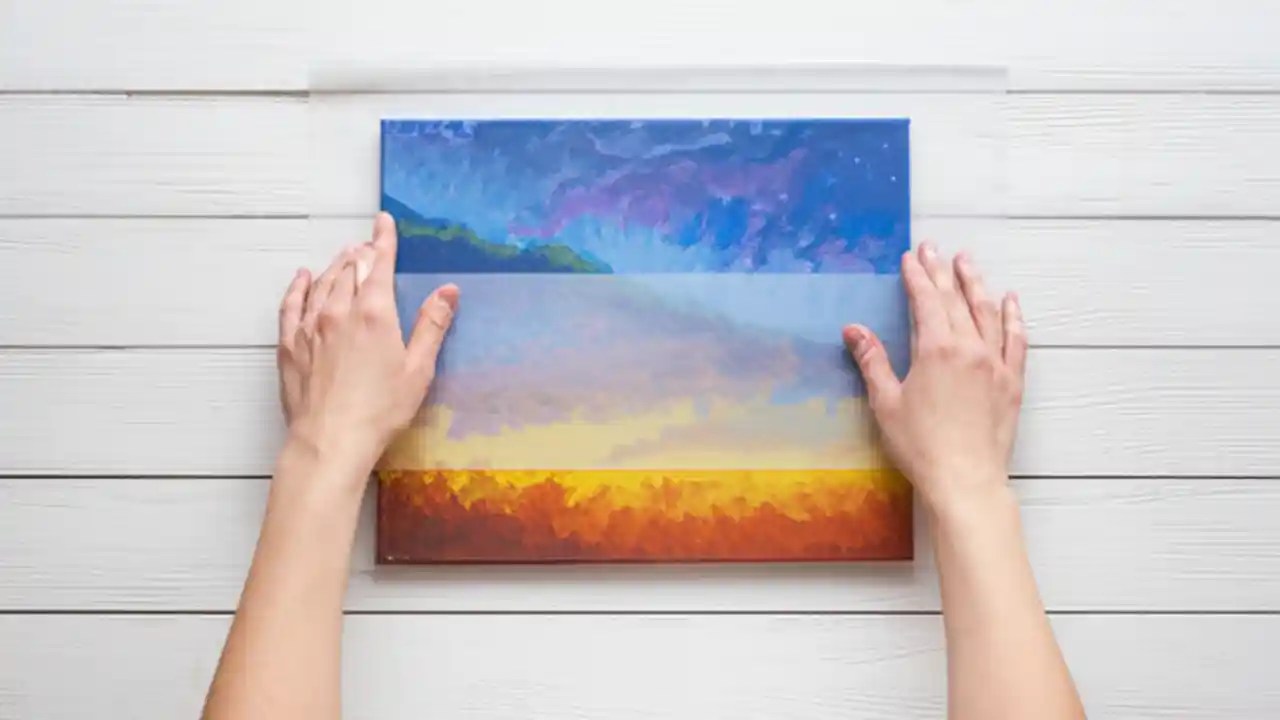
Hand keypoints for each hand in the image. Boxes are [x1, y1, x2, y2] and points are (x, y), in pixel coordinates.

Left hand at [276, 213, 458, 478]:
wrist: (330, 440)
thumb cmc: (381, 410)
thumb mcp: (418, 369)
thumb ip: (432, 325)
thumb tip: (448, 291)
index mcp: (375, 313)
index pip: (379, 264)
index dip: (383, 239)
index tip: (383, 221)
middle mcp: (339, 311)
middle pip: (350, 268)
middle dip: (362, 252)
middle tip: (369, 243)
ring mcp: (310, 326)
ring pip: (322, 282)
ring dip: (336, 264)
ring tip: (345, 255)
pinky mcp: (290, 344)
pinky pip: (291, 304)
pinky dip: (299, 286)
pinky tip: (303, 277)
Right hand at [843, 243, 1026, 514]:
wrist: (966, 480)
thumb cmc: (920, 446)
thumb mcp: (886, 403)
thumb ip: (873, 361)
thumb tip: (853, 329)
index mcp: (936, 350)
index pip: (926, 301)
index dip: (917, 277)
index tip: (910, 257)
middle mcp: (969, 348)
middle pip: (955, 300)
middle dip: (942, 271)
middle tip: (934, 248)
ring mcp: (995, 363)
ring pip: (987, 312)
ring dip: (976, 284)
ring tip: (967, 261)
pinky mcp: (1012, 382)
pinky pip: (1016, 340)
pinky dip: (1013, 317)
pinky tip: (1010, 301)